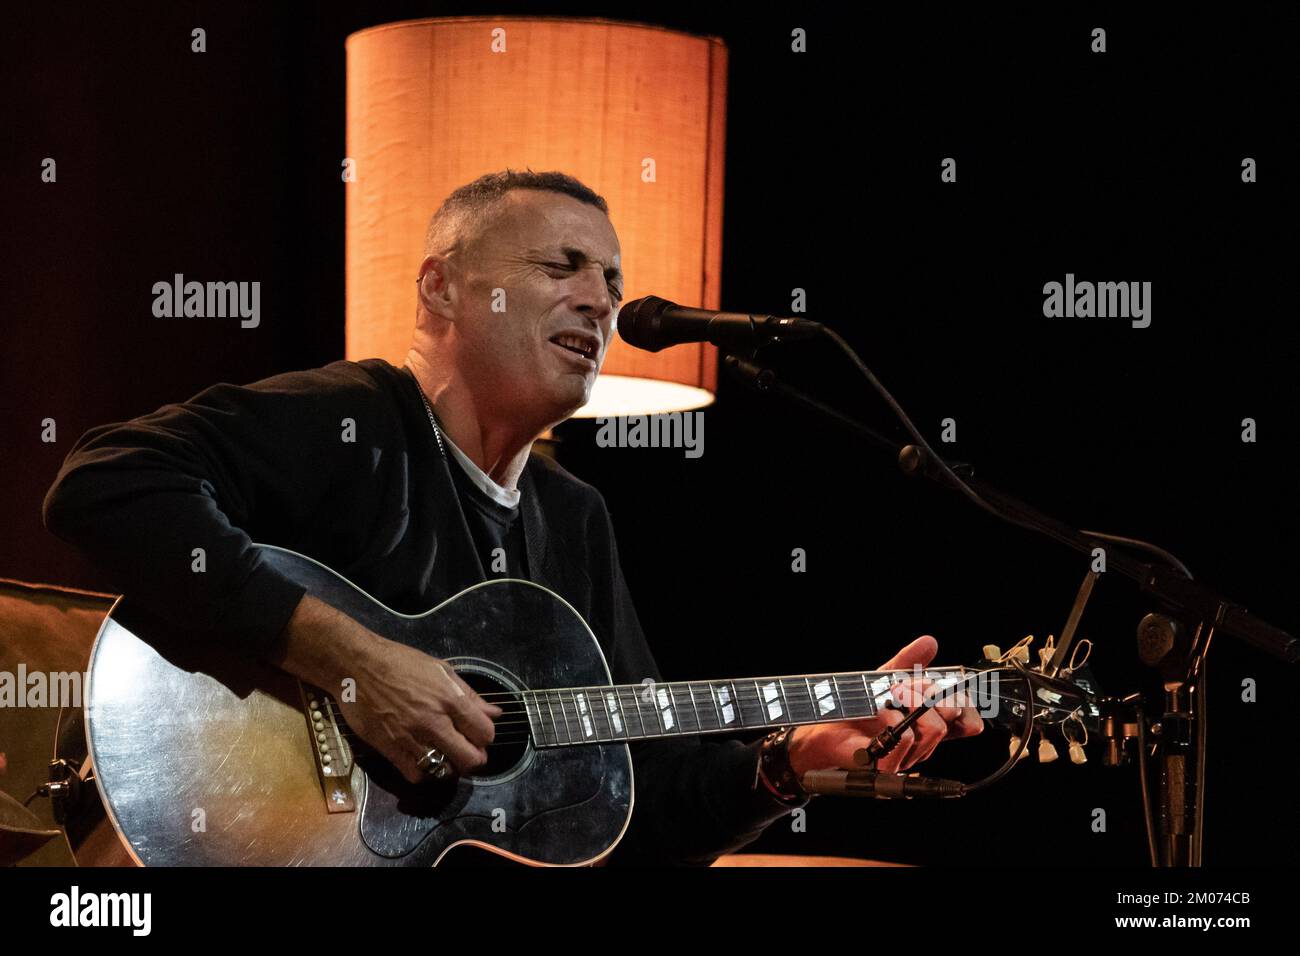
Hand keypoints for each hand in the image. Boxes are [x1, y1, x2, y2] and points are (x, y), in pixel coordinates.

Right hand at [341, 637, 502, 782]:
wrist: (357, 666)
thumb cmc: (400, 662)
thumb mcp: (441, 670)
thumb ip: (469, 695)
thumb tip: (494, 713)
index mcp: (450, 699)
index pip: (485, 734)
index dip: (485, 737)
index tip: (478, 735)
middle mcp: (434, 721)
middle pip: (470, 759)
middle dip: (473, 758)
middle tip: (466, 751)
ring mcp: (411, 738)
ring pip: (443, 771)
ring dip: (449, 767)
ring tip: (444, 756)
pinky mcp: (390, 749)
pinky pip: (415, 775)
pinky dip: (423, 773)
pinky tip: (422, 760)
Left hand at [786, 635, 982, 777]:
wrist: (823, 725)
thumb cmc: (856, 706)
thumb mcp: (884, 677)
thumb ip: (908, 662)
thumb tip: (930, 642)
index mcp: (927, 725)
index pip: (965, 720)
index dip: (964, 705)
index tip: (949, 688)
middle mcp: (922, 743)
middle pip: (950, 718)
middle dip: (932, 694)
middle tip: (905, 686)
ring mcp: (906, 756)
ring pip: (933, 730)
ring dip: (912, 705)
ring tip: (890, 697)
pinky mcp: (887, 764)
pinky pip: (906, 741)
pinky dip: (894, 721)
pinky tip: (880, 715)